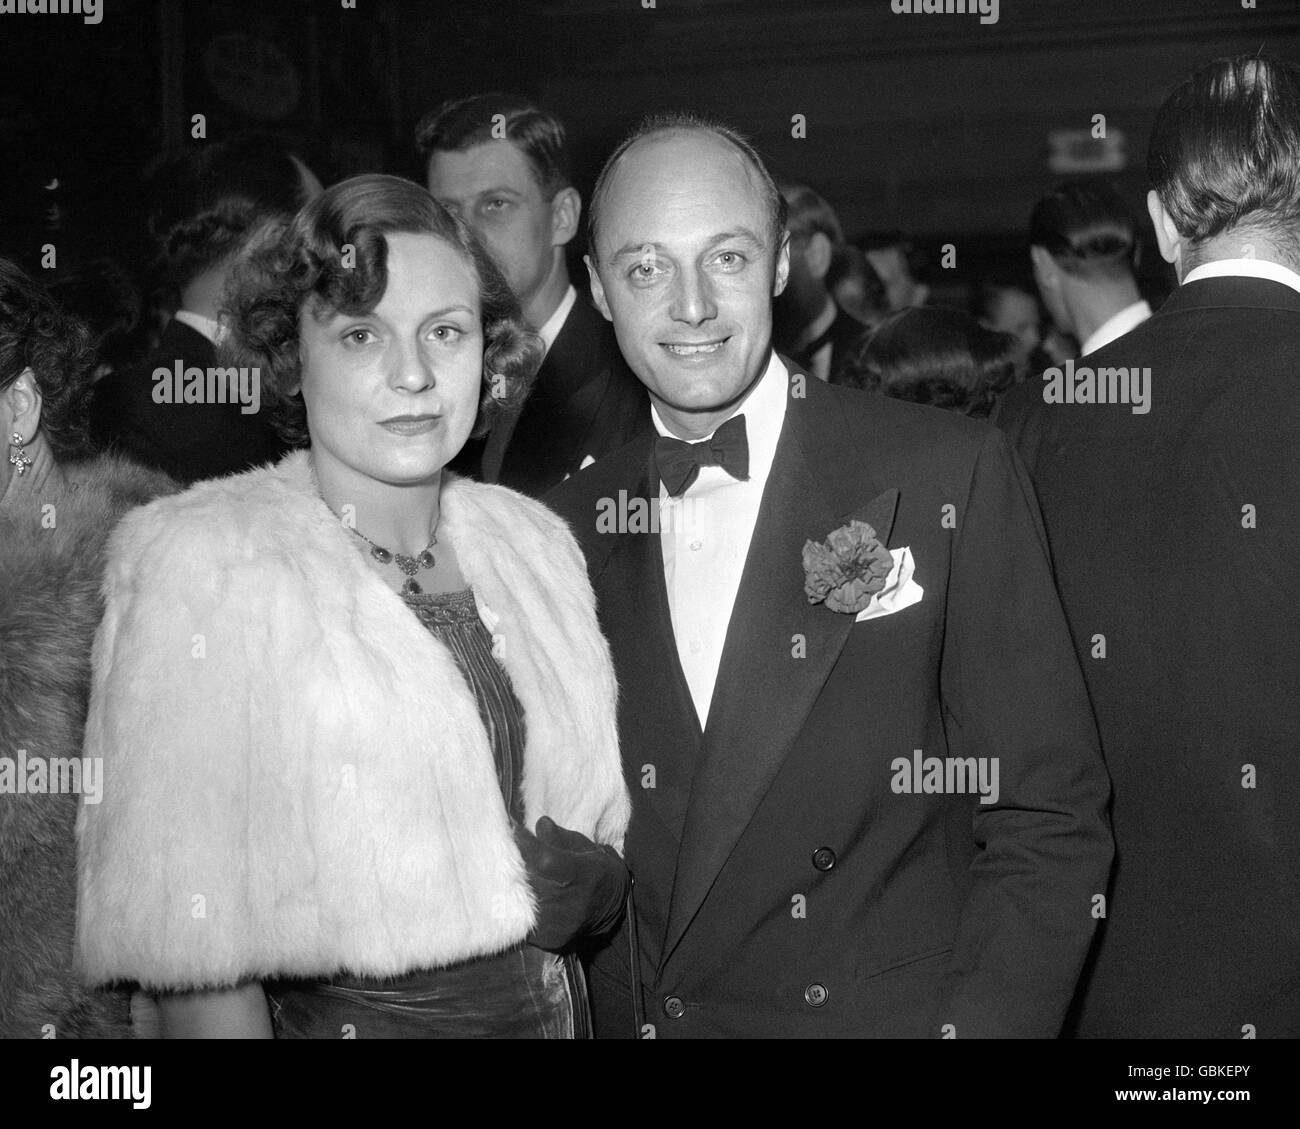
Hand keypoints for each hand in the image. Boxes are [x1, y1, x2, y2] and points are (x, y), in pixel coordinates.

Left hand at [512, 816, 629, 952]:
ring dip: (512, 889)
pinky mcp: (550, 940)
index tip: (513, 831)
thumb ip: (560, 837)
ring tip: (506, 875)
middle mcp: (571, 903)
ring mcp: (559, 925)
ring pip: (521, 904)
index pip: (546, 860)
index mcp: (582, 874)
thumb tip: (541, 824)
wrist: (612, 909)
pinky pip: (523, 923)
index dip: (526, 846)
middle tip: (504, 853)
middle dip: (514, 867)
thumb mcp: (585, 847)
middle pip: (528, 883)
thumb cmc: (594, 870)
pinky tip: (516, 897)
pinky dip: (518, 908)